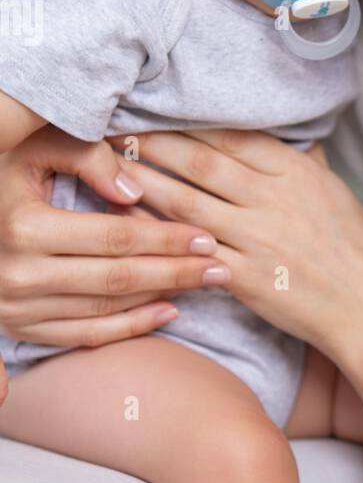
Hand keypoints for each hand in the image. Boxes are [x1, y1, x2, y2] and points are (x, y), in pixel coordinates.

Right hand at [0, 126, 231, 347]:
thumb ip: (87, 156)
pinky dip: (130, 327)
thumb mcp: (39, 147)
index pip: (114, 239)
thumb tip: (133, 190)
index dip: (165, 239)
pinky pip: (85, 335)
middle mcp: (19, 274)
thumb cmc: (6, 171)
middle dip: (176, 273)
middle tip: (221, 267)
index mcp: (25, 227)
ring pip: (106, 309)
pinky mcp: (22, 327)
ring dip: (161, 298)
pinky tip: (168, 311)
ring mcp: (18, 307)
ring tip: (204, 283)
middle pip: (118, 278)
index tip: (207, 237)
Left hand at [102, 128, 362, 434]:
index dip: (188, 119)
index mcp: (295, 173)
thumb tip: (291, 132)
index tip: (155, 105)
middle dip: (153, 141)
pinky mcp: (245, 278)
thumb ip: (304, 161)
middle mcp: (274, 199)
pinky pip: (190, 251)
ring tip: (110, 165)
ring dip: (144, 181)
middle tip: (115, 124)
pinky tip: (128, 225)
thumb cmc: (355, 250)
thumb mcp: (335, 192)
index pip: (231, 135)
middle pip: (200, 161)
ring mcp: (258, 239)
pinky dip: (157, 236)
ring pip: (187, 202)